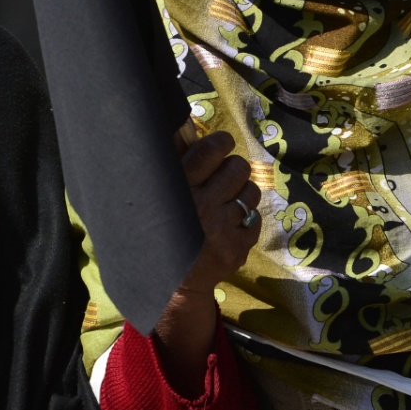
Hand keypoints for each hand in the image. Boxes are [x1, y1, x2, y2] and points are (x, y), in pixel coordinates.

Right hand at [154, 130, 260, 394]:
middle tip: (224, 179)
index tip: (220, 145)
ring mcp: (222, 229)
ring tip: (228, 203)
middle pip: (238, 168)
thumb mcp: (154, 194)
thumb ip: (169, 162)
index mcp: (178, 188)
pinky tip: (230, 226)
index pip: (213, 148)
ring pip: (252, 192)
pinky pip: (256, 221)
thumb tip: (182, 127)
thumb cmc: (159, 229)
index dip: (221, 143)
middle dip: (233, 170)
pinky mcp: (237, 249)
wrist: (167, 282)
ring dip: (243, 194)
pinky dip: (246, 222)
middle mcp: (201, 205)